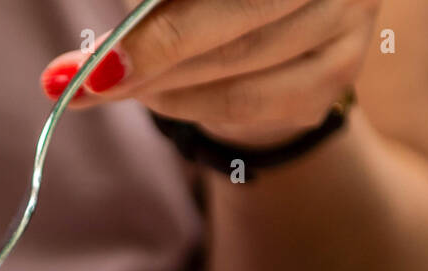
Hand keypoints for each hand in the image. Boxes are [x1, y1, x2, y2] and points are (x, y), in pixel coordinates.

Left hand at [41, 0, 379, 147]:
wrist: (271, 30)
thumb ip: (149, 6)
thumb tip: (78, 60)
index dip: (165, 19)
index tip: (102, 55)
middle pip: (241, 13)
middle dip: (155, 49)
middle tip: (90, 78)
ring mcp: (350, 15)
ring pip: (241, 62)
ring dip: (163, 83)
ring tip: (108, 86)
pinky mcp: (338, 72)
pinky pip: (251, 99)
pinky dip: (190, 104)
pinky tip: (154, 99)